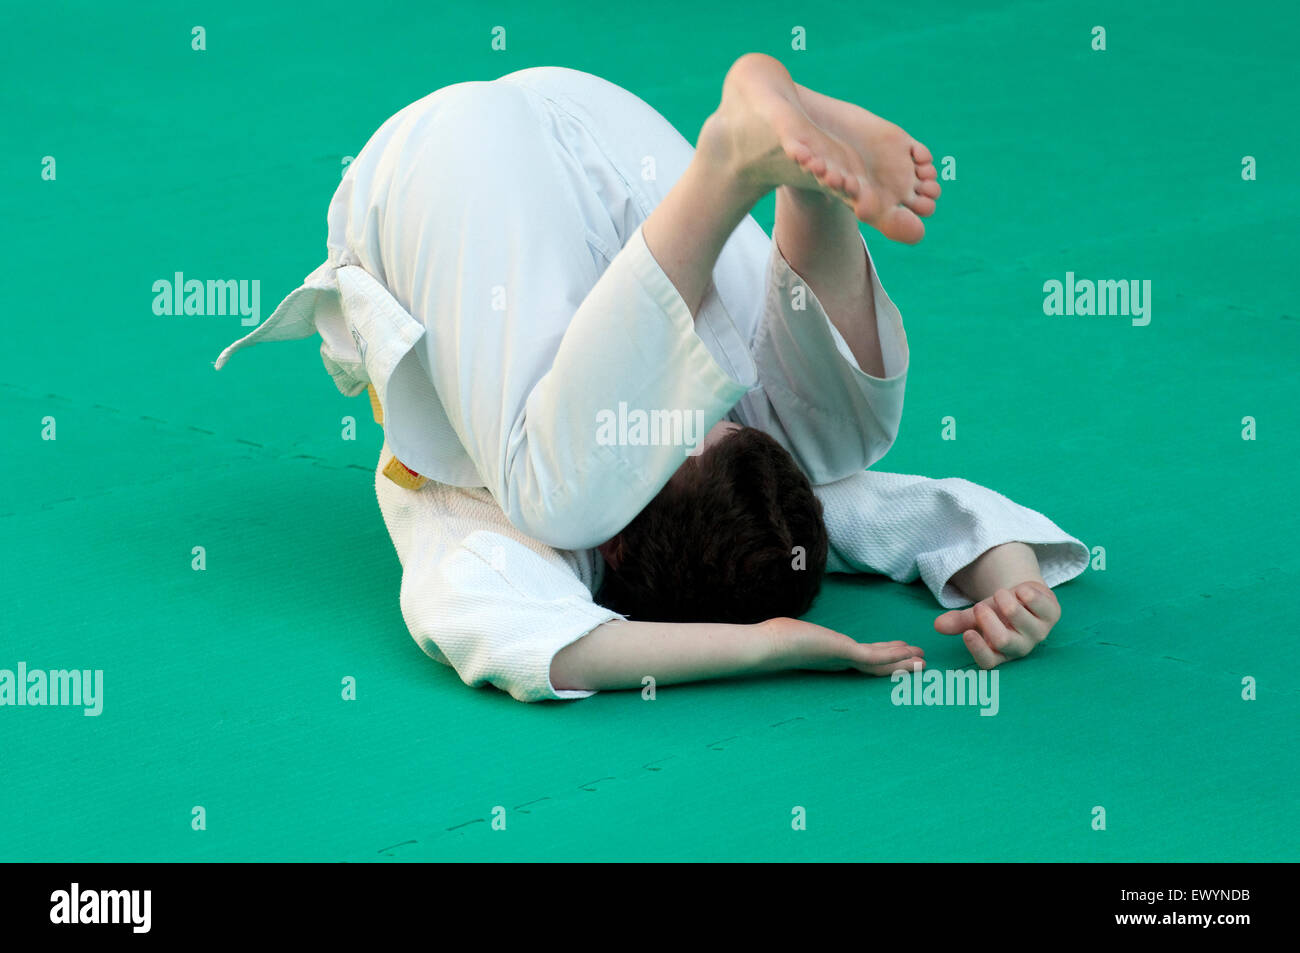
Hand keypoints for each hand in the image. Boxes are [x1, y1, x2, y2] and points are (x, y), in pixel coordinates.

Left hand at [761, 616, 924, 675]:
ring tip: (922, 661)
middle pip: (876, 665)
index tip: (898, 655)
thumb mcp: (795, 635)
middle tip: (920, 662)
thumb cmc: (773, 642)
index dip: (882, 660)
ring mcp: (842, 659)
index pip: (862, 661)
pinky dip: (893, 656)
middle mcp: (839, 662)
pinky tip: (907, 653)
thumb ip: (801, 635)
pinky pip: (875, 656)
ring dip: (902, 662)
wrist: (765, 648)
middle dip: (898, 663)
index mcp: (831, 659)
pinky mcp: (843, 652)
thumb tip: (791, 629)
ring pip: (880, 663)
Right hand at [933, 581, 1060, 668]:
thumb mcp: (977, 616)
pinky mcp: (1053, 616)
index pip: (988, 661)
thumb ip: (959, 621)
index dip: (978, 650)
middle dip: (988, 621)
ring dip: (1006, 602)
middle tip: (980, 606)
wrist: (1025, 596)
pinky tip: (1021, 591)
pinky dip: (1026, 593)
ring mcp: (1039, 632)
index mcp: (1000, 653)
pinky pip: (1040, 604)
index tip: (967, 634)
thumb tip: (937, 625)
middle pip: (1004, 641)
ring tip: (1000, 594)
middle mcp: (1020, 647)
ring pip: (1021, 620)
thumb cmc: (998, 612)